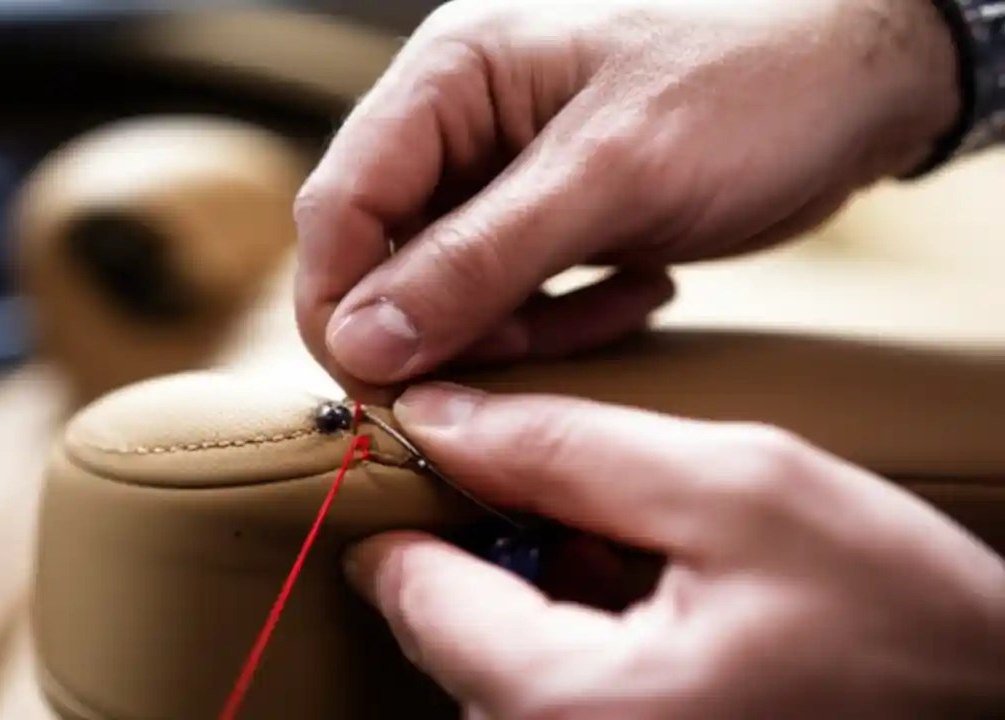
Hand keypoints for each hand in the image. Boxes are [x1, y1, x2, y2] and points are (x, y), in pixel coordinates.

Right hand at [296, 0, 959, 392]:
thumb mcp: (611, 176)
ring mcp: (504, 172)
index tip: (381, 386)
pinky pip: (513, 294)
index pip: (342, 203)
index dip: (343, 302)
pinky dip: (564, 317)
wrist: (861, 82)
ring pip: (450, 288)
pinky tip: (640, 287)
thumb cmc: (748, 88)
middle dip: (440, 326)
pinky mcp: (550, 215)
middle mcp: (460, 122)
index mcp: (450, 76)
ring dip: (515, 328)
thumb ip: (478, 261)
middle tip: (515, 363)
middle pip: (385, 253)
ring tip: (616, 301)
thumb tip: (362, 343)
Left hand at [345, 384, 1004, 718]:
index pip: (410, 587)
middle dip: (491, 544)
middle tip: (590, 501)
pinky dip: (575, 638)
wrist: (995, 715)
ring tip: (642, 557)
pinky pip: (547, 699)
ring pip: (493, 664)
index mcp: (568, 707)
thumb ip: (565, 448)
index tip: (440, 447)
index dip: (415, 499)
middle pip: (445, 629)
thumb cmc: (898, 621)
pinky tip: (652, 606)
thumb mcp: (736, 489)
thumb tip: (435, 418)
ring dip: (538, 592)